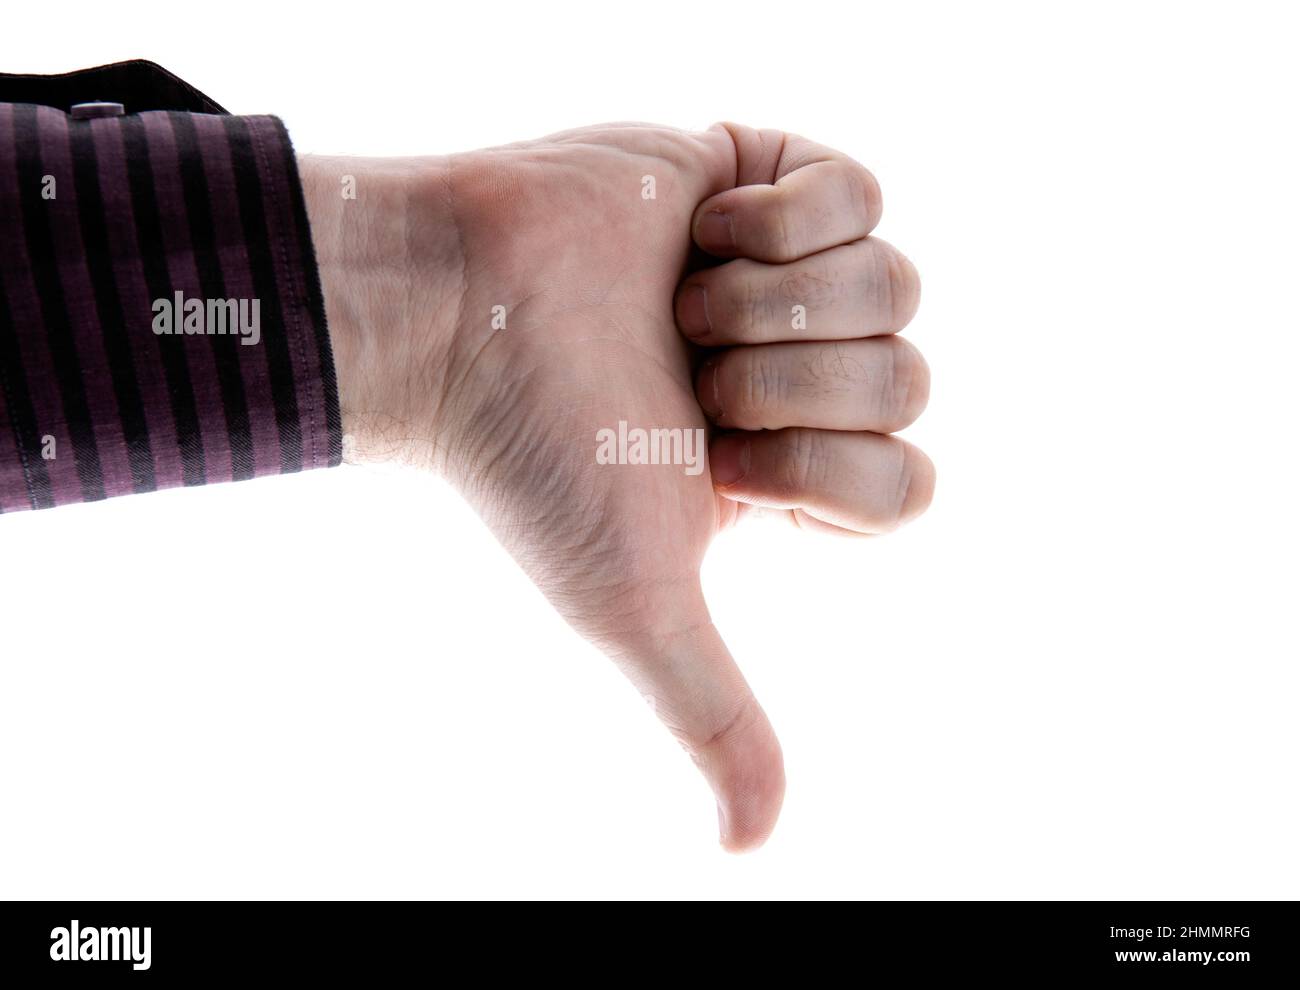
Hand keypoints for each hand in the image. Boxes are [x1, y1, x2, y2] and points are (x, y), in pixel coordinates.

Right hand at [299, 122, 932, 849]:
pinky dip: (780, 219)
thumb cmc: (536, 458)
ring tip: (683, 304)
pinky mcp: (768, 182)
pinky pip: (862, 190)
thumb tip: (750, 851)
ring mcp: (791, 278)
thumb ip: (710, 714)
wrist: (454, 312)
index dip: (819, 473)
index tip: (713, 458)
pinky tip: (697, 233)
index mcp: (789, 473)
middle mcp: (803, 378)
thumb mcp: (635, 604)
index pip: (907, 483)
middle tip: (685, 374)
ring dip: (774, 302)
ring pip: (897, 284)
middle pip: (908, 378)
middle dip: (785, 382)